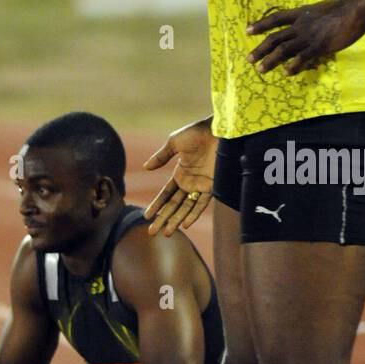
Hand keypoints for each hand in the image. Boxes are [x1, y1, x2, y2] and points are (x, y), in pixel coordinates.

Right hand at [143, 116, 216, 236]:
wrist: (218, 130)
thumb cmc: (197, 133)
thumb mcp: (174, 142)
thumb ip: (161, 156)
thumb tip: (145, 168)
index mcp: (180, 173)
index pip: (166, 194)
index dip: (156, 205)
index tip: (146, 216)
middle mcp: (190, 183)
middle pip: (174, 205)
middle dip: (163, 218)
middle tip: (152, 232)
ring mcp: (201, 186)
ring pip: (186, 208)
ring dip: (176, 220)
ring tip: (167, 233)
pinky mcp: (212, 186)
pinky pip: (202, 203)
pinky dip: (194, 214)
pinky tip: (185, 224)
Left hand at [245, 0, 364, 75]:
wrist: (355, 10)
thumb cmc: (347, 5)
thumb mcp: (332, 1)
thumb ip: (331, 1)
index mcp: (301, 13)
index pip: (276, 18)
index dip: (261, 24)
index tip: (248, 31)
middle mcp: (300, 25)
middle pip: (275, 38)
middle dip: (260, 49)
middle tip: (249, 59)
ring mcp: (308, 36)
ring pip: (283, 49)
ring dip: (270, 60)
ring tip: (260, 70)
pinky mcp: (318, 47)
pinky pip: (300, 58)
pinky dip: (292, 66)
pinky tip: (286, 73)